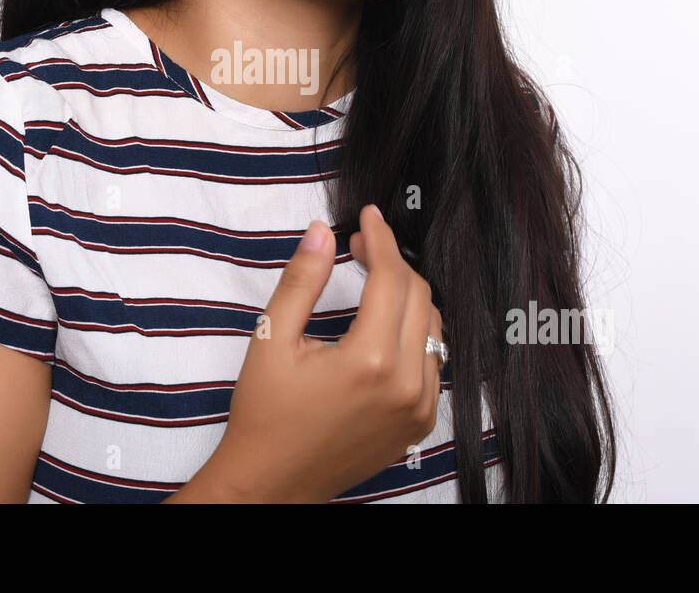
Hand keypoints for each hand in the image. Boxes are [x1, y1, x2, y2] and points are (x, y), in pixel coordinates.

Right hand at [204, 204, 443, 502]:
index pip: (392, 278)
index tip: (367, 216)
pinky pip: (433, 361)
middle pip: (419, 297)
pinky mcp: (420, 423)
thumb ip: (301, 280)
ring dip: (407, 296)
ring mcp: (419, 408)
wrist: (272, 482)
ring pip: (433, 327)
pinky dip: (414, 333)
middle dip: (392, 262)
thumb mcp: (271, 339)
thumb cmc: (266, 414)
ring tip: (370, 280)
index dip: (380, 239)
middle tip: (359, 245)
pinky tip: (384, 324)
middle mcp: (407, 385)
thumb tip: (323, 231)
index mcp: (371, 361)